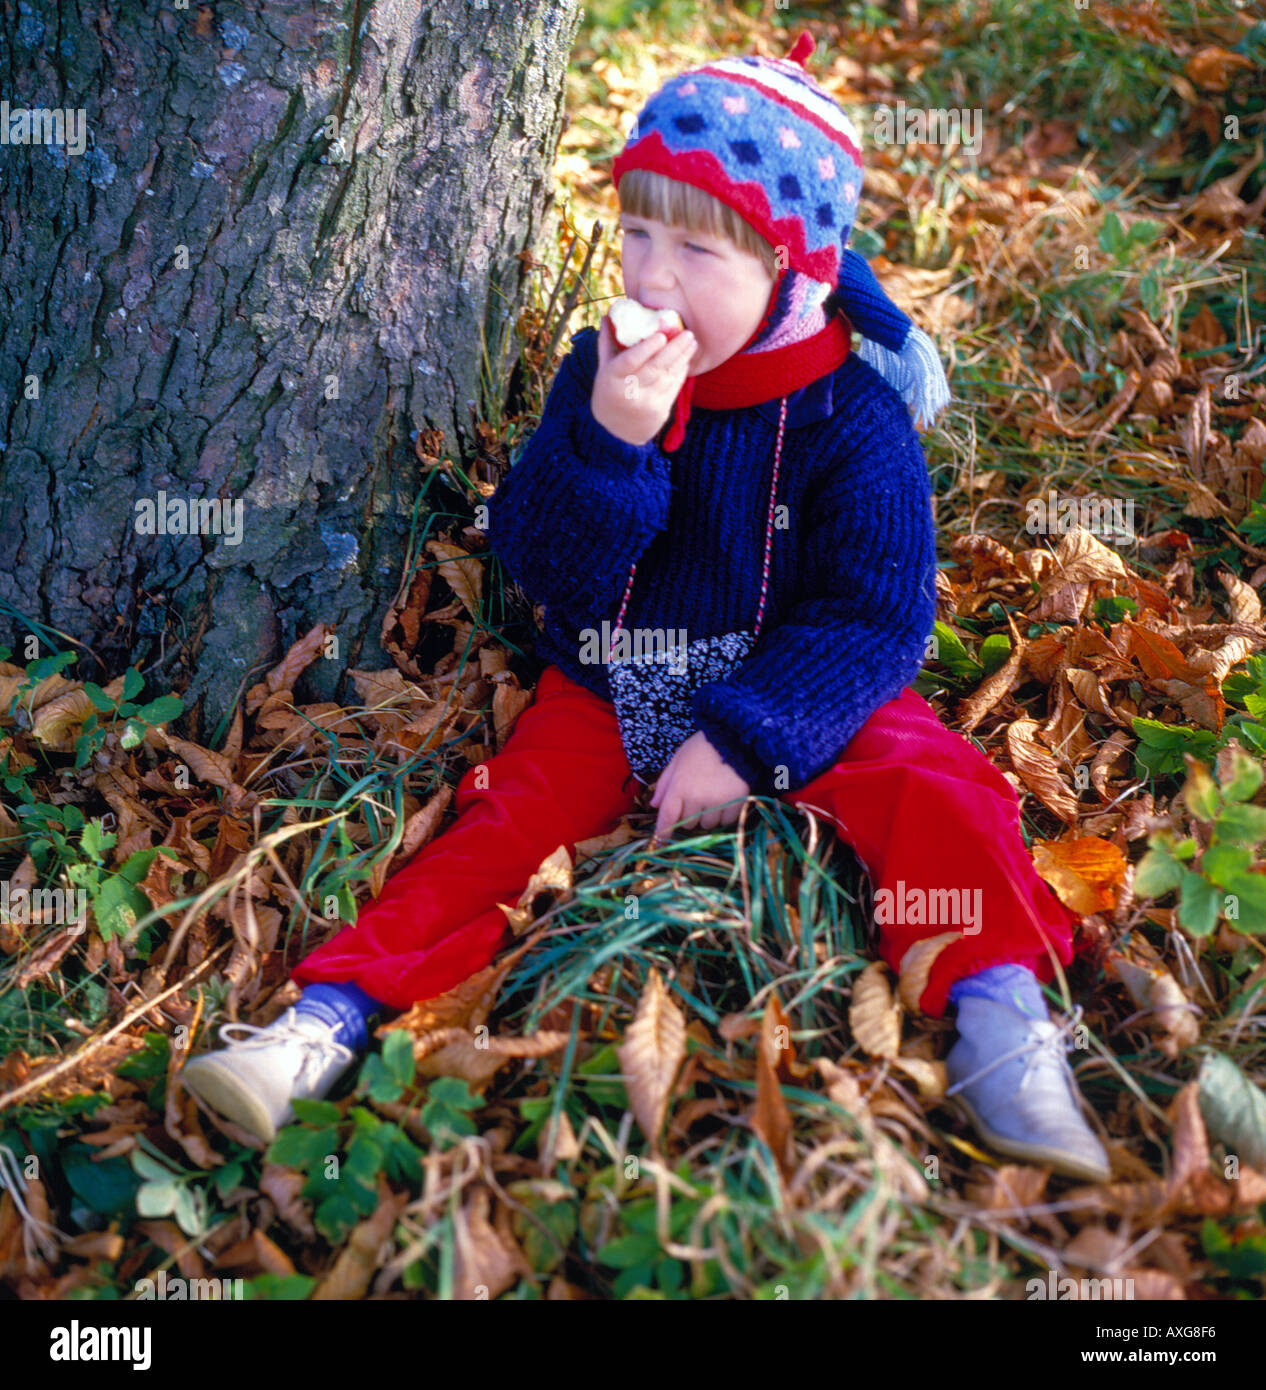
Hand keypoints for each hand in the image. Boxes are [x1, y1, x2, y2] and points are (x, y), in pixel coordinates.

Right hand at [591, 313, 697, 446]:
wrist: (616, 433)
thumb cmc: (609, 393)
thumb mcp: (603, 370)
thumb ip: (607, 343)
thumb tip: (608, 314)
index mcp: (612, 379)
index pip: (631, 360)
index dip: (647, 348)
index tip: (661, 335)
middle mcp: (630, 391)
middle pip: (656, 367)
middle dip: (675, 349)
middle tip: (688, 333)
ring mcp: (647, 403)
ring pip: (668, 376)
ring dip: (683, 358)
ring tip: (692, 342)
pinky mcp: (660, 411)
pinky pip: (674, 387)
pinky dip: (681, 372)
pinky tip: (687, 359)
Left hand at [649, 730, 750, 842]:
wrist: (736, 737)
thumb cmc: (703, 746)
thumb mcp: (678, 759)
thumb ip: (665, 783)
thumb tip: (655, 805)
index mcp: (679, 786)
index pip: (667, 817)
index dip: (662, 833)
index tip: (660, 843)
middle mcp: (697, 798)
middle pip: (688, 823)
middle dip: (689, 816)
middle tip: (695, 800)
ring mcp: (717, 802)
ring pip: (707, 825)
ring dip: (706, 817)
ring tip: (712, 797)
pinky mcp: (736, 803)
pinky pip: (726, 822)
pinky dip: (724, 816)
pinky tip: (725, 799)